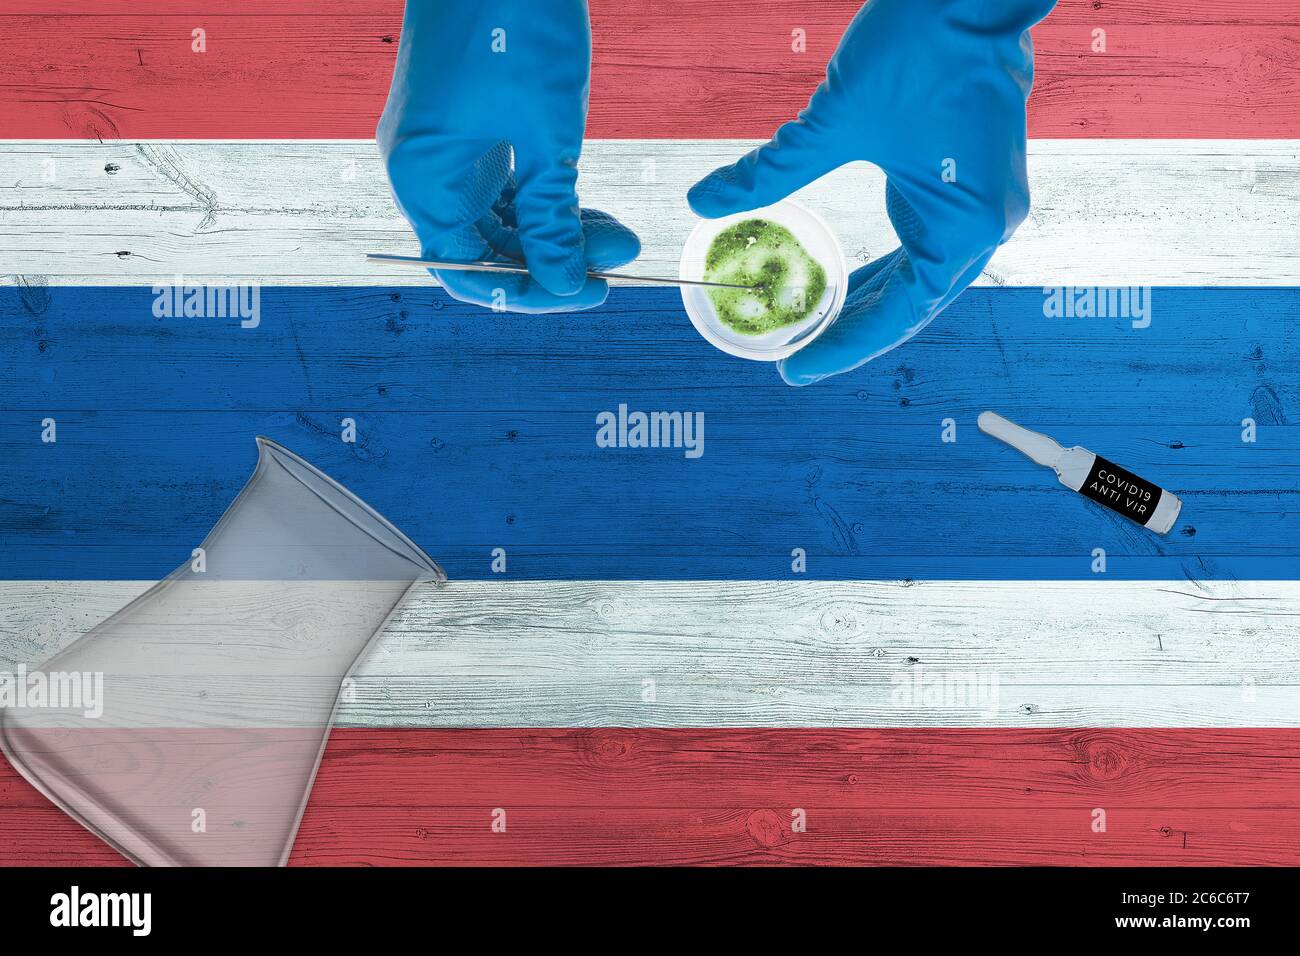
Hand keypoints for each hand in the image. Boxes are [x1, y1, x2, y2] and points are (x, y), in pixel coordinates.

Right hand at [378, 0, 638, 312]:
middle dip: (554, 259)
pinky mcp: (461, 126)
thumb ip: (552, 219)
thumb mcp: (546, 137)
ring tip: (617, 233)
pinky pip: (498, 184)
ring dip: (554, 231)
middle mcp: (421, 170)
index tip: (587, 291)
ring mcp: (440, 147)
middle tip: (619, 259)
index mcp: (424, 180)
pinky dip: (541, 198)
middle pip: (485, 248)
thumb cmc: (514, 24)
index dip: (528, 293)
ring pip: (497, 218)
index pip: (467, 272)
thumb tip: (564, 285)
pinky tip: (585, 204)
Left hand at [688, 0, 1054, 383]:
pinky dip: (887, 267)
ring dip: (869, 302)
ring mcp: (984, 208)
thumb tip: (701, 202)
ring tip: (814, 328)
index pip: (896, 315)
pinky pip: (926, 245)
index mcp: (961, 229)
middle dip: (851, 332)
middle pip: (910, 306)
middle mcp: (983, 229)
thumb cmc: (916, 48)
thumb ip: (769, 171)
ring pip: (919, 279)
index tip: (792, 370)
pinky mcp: (973, 185)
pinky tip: (848, 282)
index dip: (841, 348)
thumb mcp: (833, 121)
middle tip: (795, 358)